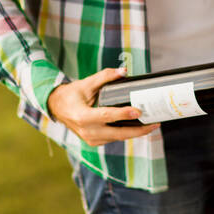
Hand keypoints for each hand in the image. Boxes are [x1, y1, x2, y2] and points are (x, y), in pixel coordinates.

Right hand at [46, 68, 160, 145]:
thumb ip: (105, 76)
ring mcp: (91, 140)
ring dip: (136, 133)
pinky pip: (114, 138)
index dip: (123, 114)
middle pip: (119, 134)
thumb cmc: (71, 95)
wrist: (57, 108)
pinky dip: (127, 133)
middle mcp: (88, 132)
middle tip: (155, 123)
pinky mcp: (95, 142)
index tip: (138, 111)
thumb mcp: (86, 83)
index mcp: (83, 117)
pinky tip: (139, 127)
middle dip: (139, 130)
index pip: (107, 116)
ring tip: (152, 124)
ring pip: (119, 138)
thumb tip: (124, 71)